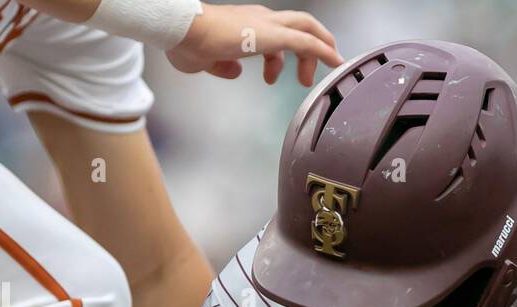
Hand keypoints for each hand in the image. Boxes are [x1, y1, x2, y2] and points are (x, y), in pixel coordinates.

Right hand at [165, 3, 342, 84]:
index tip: (276, 74)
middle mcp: (259, 19)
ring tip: (317, 75)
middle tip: (306, 76)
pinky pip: (306, 41)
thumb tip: (235, 72)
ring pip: (306, 27)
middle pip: (297, 26)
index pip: (273, 35)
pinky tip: (334, 61)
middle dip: (308, 50)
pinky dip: (323, 51)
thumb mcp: (206, 61)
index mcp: (245, 25)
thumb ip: (222, 66)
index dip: (280, 55)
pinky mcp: (272, 34)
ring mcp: (266, 24)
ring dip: (318, 51)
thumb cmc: (187, 41)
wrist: (182, 29)